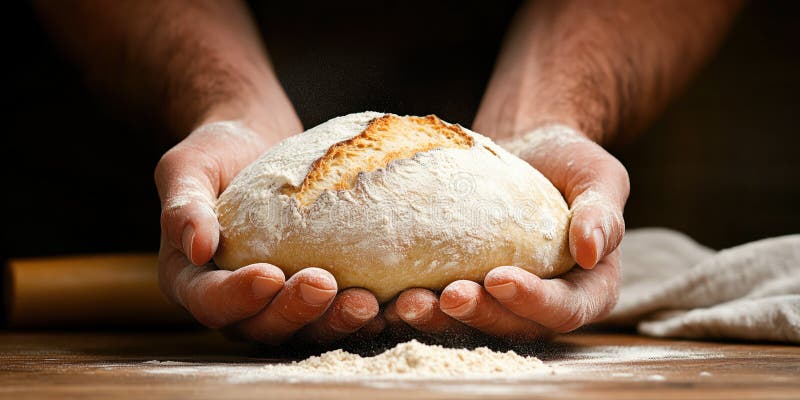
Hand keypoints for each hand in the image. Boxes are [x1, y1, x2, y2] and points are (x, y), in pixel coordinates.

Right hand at [155, 120, 381, 344]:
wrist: (260, 144)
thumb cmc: (219, 153)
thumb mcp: (189, 167)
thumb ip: (182, 203)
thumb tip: (196, 245)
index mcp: (193, 280)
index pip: (210, 301)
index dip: (238, 296)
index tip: (268, 273)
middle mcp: (236, 303)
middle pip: (262, 326)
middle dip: (295, 311)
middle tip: (325, 285)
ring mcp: (278, 303)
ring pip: (305, 329)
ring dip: (334, 321)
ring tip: (366, 303)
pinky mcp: (315, 296)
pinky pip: (335, 313)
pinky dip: (360, 314)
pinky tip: (389, 304)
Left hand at [385, 125, 627, 339]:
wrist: (527, 149)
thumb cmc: (568, 161)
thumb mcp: (598, 176)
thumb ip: (603, 211)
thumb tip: (592, 250)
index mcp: (587, 289)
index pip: (566, 308)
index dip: (534, 301)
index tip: (500, 278)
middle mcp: (544, 305)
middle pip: (514, 327)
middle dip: (479, 315)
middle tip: (447, 297)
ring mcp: (502, 303)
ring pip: (473, 326)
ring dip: (440, 321)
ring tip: (408, 304)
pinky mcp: (467, 290)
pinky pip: (443, 308)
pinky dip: (417, 308)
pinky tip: (387, 299)